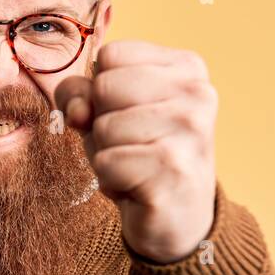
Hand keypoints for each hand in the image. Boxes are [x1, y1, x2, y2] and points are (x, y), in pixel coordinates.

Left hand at [55, 40, 217, 262]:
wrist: (178, 218)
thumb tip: (77, 109)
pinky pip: (107, 163)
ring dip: (106, 154)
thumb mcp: (107, 113)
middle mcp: (197, 94)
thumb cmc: (140, 154)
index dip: (101, 89)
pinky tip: (136, 186)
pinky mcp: (173, 170)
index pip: (110, 55)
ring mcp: (190, 132)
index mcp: (187, 68)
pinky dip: (110, 180)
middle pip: (104, 87)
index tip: (127, 114)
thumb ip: (81, 93)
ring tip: (134, 166)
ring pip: (103, 127)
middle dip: (101, 123)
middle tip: (131, 146)